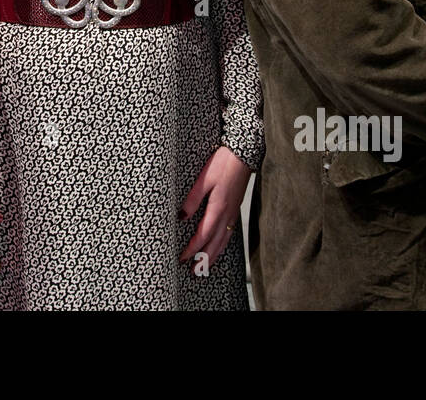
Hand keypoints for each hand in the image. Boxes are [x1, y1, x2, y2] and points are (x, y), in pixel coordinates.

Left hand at [179, 146, 253, 269]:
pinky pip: (229, 233)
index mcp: (218, 208)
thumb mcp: (203, 179)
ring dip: (214, 255)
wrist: (244, 154)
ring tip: (206, 266)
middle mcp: (228, 214)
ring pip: (224, 240)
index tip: (182, 258)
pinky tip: (219, 246)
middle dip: (204, 259)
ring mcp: (234, 212)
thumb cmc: (224, 164)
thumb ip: (192, 199)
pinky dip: (223, 244)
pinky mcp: (236, 208)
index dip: (192, 249)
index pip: (203, 235)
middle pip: (215, 244)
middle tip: (194, 273)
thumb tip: (181, 217)